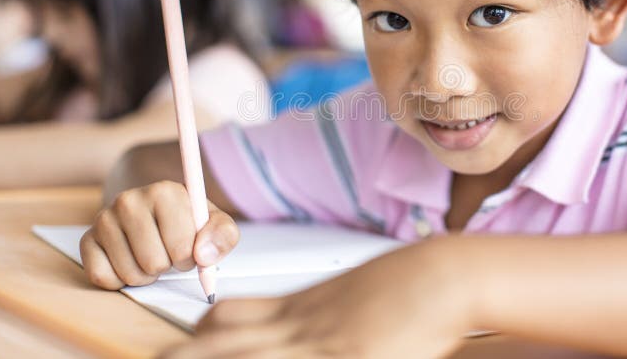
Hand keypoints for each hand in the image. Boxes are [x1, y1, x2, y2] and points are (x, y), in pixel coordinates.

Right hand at [80, 180, 238, 288]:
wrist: (155, 212)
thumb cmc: (189, 222)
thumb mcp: (215, 224)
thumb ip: (223, 235)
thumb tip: (203, 256)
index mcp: (165, 192)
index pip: (183, 248)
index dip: (191, 258)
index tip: (190, 247)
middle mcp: (129, 200)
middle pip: (154, 263)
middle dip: (167, 267)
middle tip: (168, 253)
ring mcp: (104, 218)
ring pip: (130, 273)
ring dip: (145, 275)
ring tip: (151, 255)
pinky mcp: (87, 238)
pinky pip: (102, 277)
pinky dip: (119, 280)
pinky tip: (129, 261)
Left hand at [162, 237, 471, 358]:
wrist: (439, 276)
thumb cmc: (399, 285)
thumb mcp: (346, 294)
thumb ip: (312, 312)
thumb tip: (293, 327)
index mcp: (299, 307)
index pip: (229, 316)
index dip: (199, 335)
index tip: (187, 344)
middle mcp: (301, 326)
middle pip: (227, 340)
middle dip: (188, 356)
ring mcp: (324, 345)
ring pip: (254, 358)